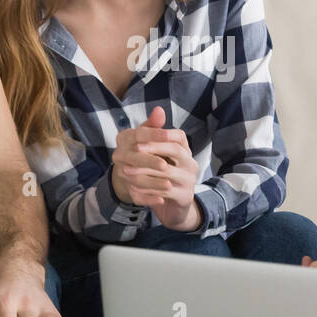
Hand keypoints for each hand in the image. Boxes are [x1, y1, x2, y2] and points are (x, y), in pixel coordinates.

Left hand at [111, 106, 202, 231]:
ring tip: (125, 170)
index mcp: (185, 150)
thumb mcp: (158, 154)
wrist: (174, 207)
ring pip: (167, 173)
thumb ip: (155, 133)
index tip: (139, 136)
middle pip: (176, 151)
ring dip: (144, 171)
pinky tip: (132, 187)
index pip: (179, 136)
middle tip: (133, 149)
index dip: (160, 134)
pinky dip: (147, 190)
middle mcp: (191, 163)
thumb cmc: (163, 176)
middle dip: (153, 149)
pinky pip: (164, 192)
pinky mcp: (184, 197)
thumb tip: (158, 109)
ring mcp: (189, 180)